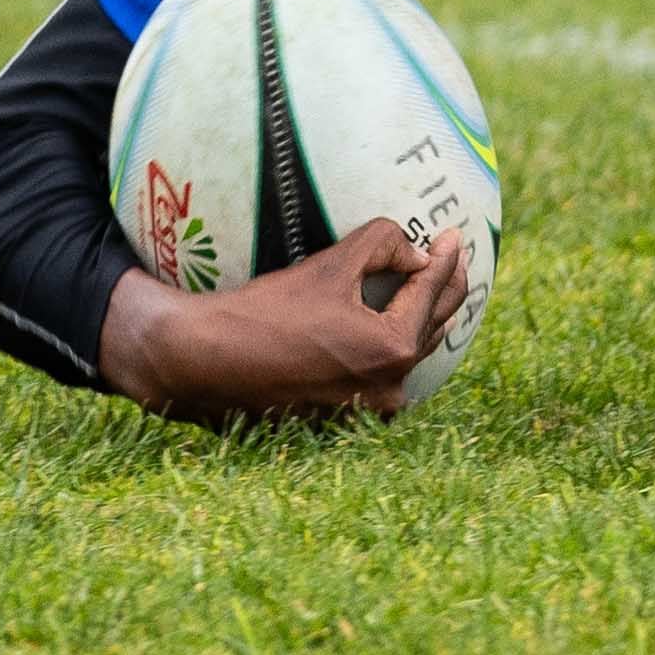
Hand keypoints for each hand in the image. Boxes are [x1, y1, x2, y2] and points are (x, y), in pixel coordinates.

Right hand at [102, 218, 466, 422]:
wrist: (202, 363)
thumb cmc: (264, 312)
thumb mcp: (330, 265)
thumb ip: (383, 245)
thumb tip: (417, 254)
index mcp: (393, 350)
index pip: (433, 293)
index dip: (447, 259)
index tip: (453, 235)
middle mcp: (387, 390)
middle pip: (431, 329)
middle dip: (443, 291)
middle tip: (449, 260)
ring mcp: (363, 412)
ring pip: (406, 357)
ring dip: (419, 322)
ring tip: (427, 291)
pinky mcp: (338, 419)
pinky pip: (376, 376)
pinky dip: (385, 348)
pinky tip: (382, 326)